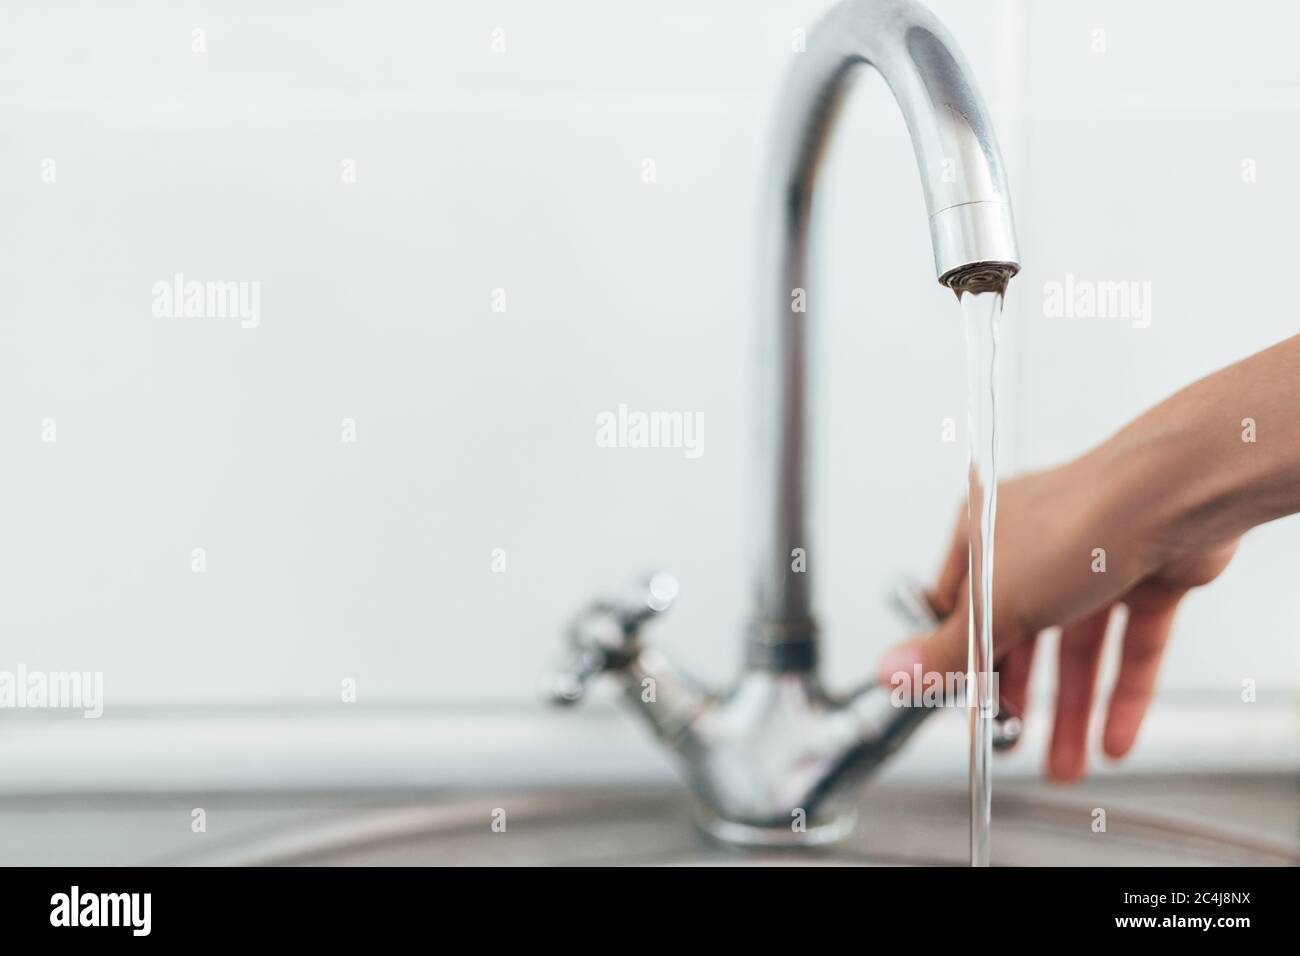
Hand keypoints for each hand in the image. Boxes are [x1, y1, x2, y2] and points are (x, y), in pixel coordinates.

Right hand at [879, 451, 1237, 780]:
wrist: (1174, 497)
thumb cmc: (1077, 522)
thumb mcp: (993, 600)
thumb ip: (947, 648)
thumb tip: (892, 672)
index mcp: (983, 532)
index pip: (957, 608)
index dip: (958, 661)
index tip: (961, 706)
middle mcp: (1035, 545)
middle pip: (1019, 635)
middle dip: (1018, 699)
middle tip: (1013, 743)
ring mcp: (1093, 561)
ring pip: (1075, 650)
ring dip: (1070, 710)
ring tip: (1066, 764)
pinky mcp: (1146, 579)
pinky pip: (1128, 648)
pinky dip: (1121, 696)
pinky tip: (1112, 739)